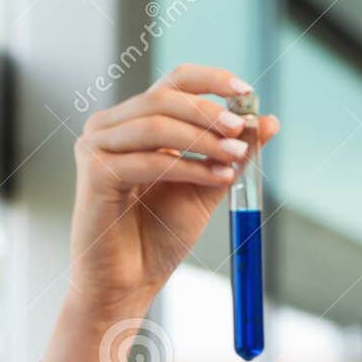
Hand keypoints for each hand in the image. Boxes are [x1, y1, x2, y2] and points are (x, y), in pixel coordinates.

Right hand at [66, 63, 279, 326]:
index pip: (173, 83)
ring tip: (236, 157)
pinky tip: (218, 178)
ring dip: (203, 140)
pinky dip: (188, 168)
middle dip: (209, 113)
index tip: (246, 91)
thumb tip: (267, 120)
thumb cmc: (160, 235)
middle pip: (164, 98)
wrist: (131, 281)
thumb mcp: (207, 187)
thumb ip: (232, 154)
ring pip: (156, 127)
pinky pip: (149, 162)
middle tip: (243, 130)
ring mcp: (96, 147)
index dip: (209, 80)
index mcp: (135, 122)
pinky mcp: (94, 173)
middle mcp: (110, 127)